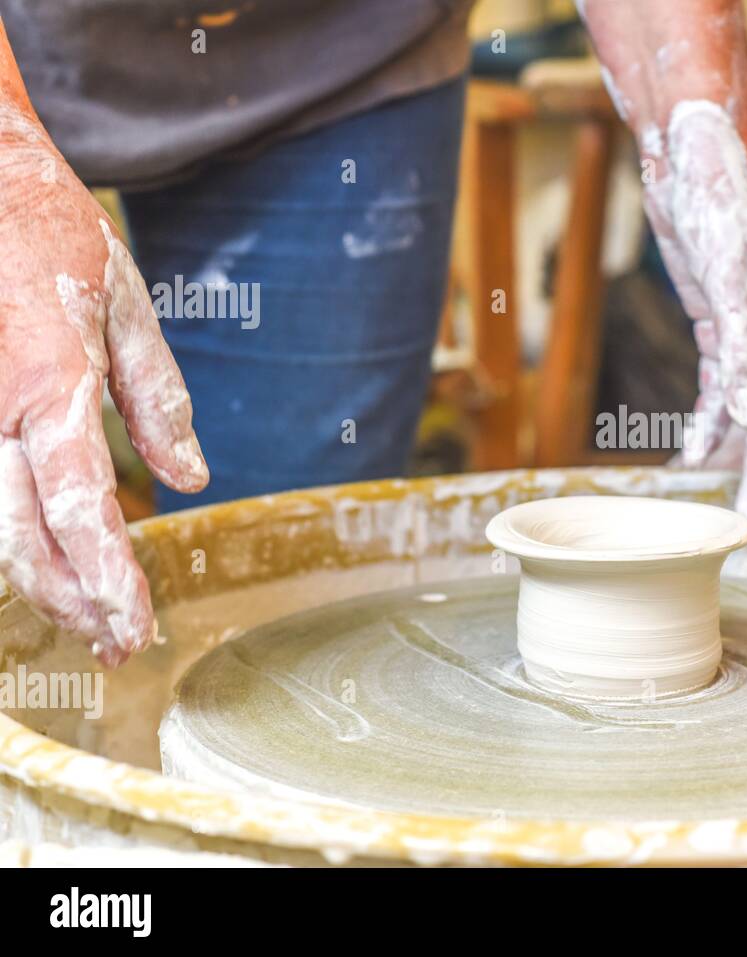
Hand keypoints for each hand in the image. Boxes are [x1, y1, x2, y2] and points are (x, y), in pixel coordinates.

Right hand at [0, 107, 207, 665]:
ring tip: (90, 620)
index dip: (107, 573)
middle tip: (120, 645)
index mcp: (49, 381)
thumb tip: (190, 479)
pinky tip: (47, 561)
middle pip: (24, 533)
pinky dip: (16, 531)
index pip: (80, 502)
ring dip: (43, 578)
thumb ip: (157, 397)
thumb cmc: (53, 232)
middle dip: (72, 599)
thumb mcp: (126, 305)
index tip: (134, 626)